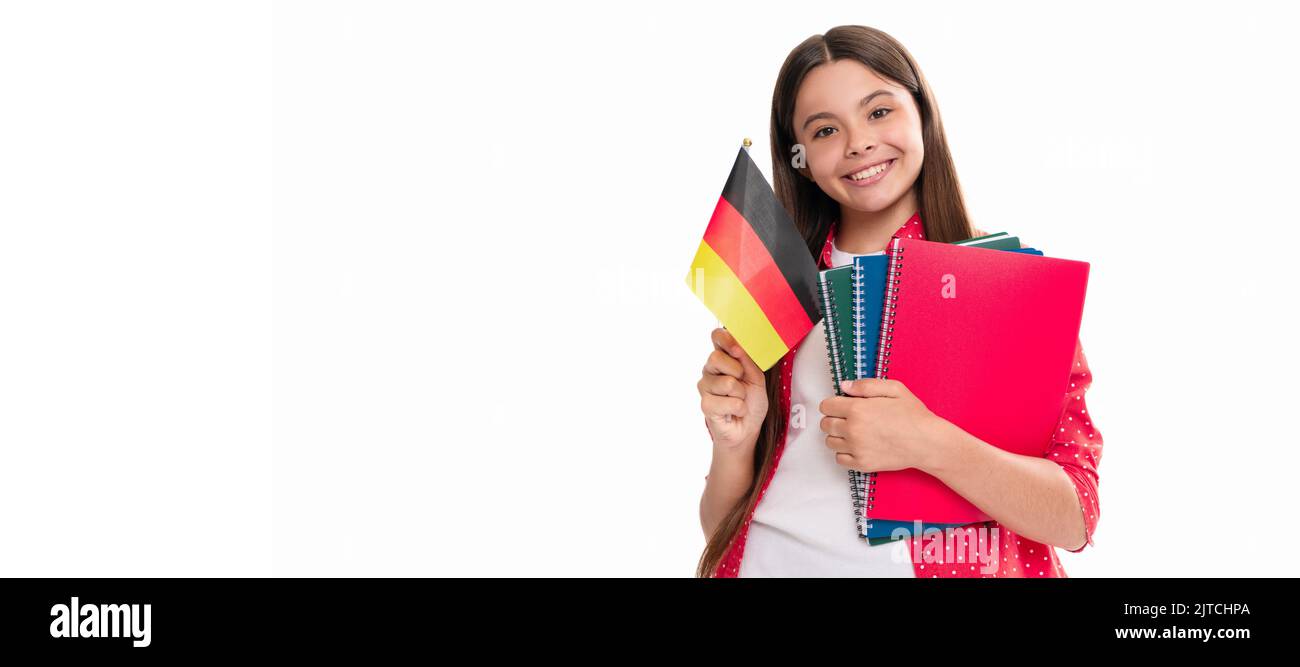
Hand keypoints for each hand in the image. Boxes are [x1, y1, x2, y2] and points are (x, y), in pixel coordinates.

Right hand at [697, 328, 767, 453]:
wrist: (748, 428)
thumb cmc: (751, 401)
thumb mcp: (757, 378)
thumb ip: (748, 361)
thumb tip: (739, 346)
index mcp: (723, 358)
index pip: (716, 337)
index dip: (725, 339)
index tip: (737, 349)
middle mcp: (710, 370)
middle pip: (715, 358)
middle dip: (737, 371)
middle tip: (742, 382)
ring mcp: (705, 387)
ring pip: (727, 382)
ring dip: (741, 395)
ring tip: (739, 400)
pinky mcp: (706, 405)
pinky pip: (729, 402)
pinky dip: (739, 408)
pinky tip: (734, 412)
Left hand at [818, 378, 946, 472]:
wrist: (927, 443)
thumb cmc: (914, 415)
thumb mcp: (894, 389)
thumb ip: (866, 385)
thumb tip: (844, 387)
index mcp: (857, 409)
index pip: (826, 406)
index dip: (833, 404)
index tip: (842, 406)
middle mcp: (853, 430)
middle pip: (825, 424)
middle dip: (834, 419)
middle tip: (848, 418)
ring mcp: (856, 449)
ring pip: (830, 442)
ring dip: (838, 436)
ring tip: (854, 432)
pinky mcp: (862, 464)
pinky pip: (839, 459)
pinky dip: (844, 453)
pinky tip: (857, 446)